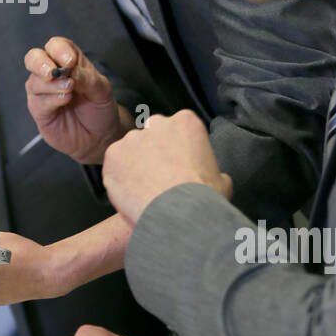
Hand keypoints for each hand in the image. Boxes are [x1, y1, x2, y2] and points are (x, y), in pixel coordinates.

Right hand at [24, 36, 130, 163]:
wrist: (99, 135)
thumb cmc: (99, 107)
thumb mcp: (101, 89)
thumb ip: (87, 78)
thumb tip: (70, 70)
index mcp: (67, 60)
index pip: (55, 46)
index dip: (59, 50)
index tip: (70, 61)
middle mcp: (51, 73)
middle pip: (34, 58)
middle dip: (41, 63)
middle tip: (54, 71)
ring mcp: (42, 92)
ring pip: (34, 81)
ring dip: (51, 85)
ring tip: (69, 90)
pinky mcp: (39, 111)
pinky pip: (38, 102)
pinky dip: (51, 99)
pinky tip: (65, 100)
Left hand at [101, 109, 232, 226]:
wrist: (180, 214)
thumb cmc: (203, 197)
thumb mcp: (222, 179)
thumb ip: (213, 170)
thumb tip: (216, 178)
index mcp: (186, 122)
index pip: (177, 130)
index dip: (176, 150)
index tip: (177, 166)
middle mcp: (157, 123)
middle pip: (152, 136)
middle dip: (153, 154)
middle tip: (159, 179)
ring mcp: (132, 138)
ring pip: (131, 151)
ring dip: (135, 166)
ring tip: (144, 190)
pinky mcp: (113, 155)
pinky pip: (114, 166)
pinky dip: (119, 179)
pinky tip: (131, 195)